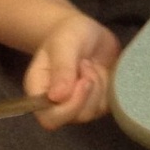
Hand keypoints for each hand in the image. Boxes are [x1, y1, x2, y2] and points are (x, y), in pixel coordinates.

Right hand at [24, 12, 119, 127]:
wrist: (86, 31)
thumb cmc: (68, 34)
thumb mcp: (64, 44)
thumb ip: (62, 68)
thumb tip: (57, 98)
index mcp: (40, 92)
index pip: (50, 118)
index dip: (71, 106)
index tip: (84, 80)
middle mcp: (56, 104)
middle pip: (74, 117)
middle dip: (88, 91)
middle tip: (87, 65)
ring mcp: (77, 104)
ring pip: (92, 111)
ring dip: (98, 86)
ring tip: (91, 65)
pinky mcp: (96, 100)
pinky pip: (107, 105)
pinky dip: (109, 87)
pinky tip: (101, 70)